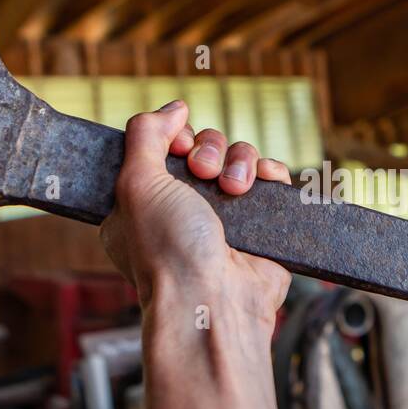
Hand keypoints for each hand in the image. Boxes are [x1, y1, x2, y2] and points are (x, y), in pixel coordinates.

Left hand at [100, 100, 292, 324]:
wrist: (214, 300)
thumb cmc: (168, 253)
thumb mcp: (135, 184)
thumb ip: (144, 135)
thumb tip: (174, 108)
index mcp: (146, 202)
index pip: (163, 148)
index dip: (172, 139)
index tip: (175, 150)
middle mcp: (185, 208)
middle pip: (204, 147)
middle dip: (207, 149)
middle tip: (202, 171)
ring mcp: (225, 216)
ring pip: (239, 158)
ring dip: (239, 161)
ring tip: (234, 188)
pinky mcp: (262, 223)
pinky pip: (271, 178)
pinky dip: (270, 173)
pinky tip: (263, 183)